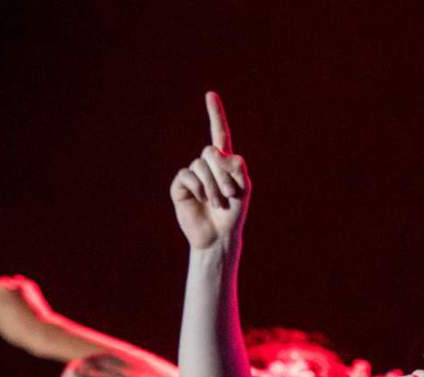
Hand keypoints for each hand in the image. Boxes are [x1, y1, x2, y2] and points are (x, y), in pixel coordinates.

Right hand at [0, 241, 57, 349]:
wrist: (40, 331)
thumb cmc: (16, 330)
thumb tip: (6, 286)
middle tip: (9, 316)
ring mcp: (12, 283)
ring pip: (5, 290)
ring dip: (11, 300)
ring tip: (20, 313)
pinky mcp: (24, 283)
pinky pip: (17, 289)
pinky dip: (21, 297)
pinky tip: (28, 307)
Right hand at [171, 92, 249, 251]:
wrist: (219, 235)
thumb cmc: (233, 213)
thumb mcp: (243, 188)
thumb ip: (237, 167)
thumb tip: (219, 151)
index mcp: (224, 162)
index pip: (220, 133)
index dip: (215, 114)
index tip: (210, 94)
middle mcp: (207, 164)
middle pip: (210, 151)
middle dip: (223, 173)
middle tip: (230, 194)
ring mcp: (193, 174)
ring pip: (200, 165)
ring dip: (213, 186)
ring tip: (218, 203)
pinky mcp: (180, 185)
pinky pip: (187, 175)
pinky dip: (198, 187)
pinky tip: (202, 200)